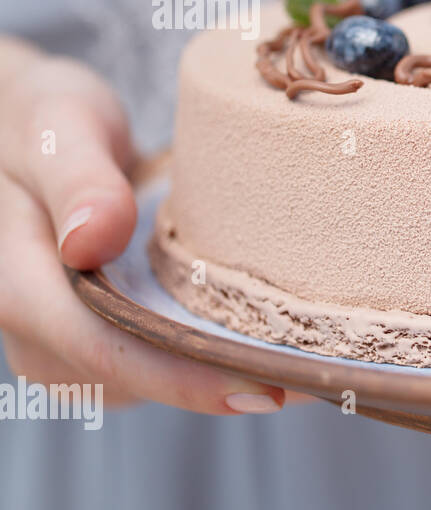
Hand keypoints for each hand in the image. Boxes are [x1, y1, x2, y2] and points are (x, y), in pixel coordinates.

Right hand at [0, 42, 285, 413]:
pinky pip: (158, 360)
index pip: (105, 349)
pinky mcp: (102, 333)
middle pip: (137, 379)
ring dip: (225, 374)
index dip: (185, 377)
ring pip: (152, 380)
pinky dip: (213, 354)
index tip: (265, 389)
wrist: (29, 132)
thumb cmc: (40, 120)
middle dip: (225, 383)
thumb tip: (92, 241)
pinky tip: (277, 341)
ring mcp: (67, 341)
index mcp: (15, 284)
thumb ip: (76, 178)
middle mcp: (36, 331)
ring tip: (314, 363)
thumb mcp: (57, 124)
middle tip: (322, 382)